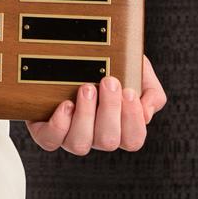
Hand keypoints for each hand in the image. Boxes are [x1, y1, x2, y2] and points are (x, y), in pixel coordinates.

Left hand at [26, 54, 164, 153]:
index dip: (133, 120)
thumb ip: (151, 92)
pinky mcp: (46, 130)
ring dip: (85, 115)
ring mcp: (71, 135)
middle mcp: (95, 136)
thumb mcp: (136, 72)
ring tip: (86, 88)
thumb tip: (146, 112)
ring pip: (80, 144)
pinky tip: (66, 104)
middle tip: (108, 81)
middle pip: (108, 141)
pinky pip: (50, 140)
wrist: (71, 54)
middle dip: (110, 110)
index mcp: (119, 127)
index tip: (129, 92)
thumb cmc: (107, 66)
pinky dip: (59, 125)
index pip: (133, 139)